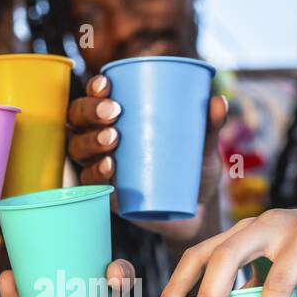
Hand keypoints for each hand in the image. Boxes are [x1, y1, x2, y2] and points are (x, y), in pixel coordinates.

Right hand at [69, 73, 228, 251]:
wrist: (197, 212)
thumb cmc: (194, 171)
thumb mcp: (203, 147)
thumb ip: (210, 126)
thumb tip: (218, 101)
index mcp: (122, 119)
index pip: (97, 97)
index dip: (95, 87)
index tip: (108, 85)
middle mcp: (104, 142)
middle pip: (79, 121)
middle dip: (90, 112)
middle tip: (114, 113)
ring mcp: (104, 170)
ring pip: (79, 150)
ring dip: (91, 141)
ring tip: (113, 140)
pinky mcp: (109, 196)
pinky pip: (92, 185)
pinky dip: (96, 175)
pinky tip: (109, 168)